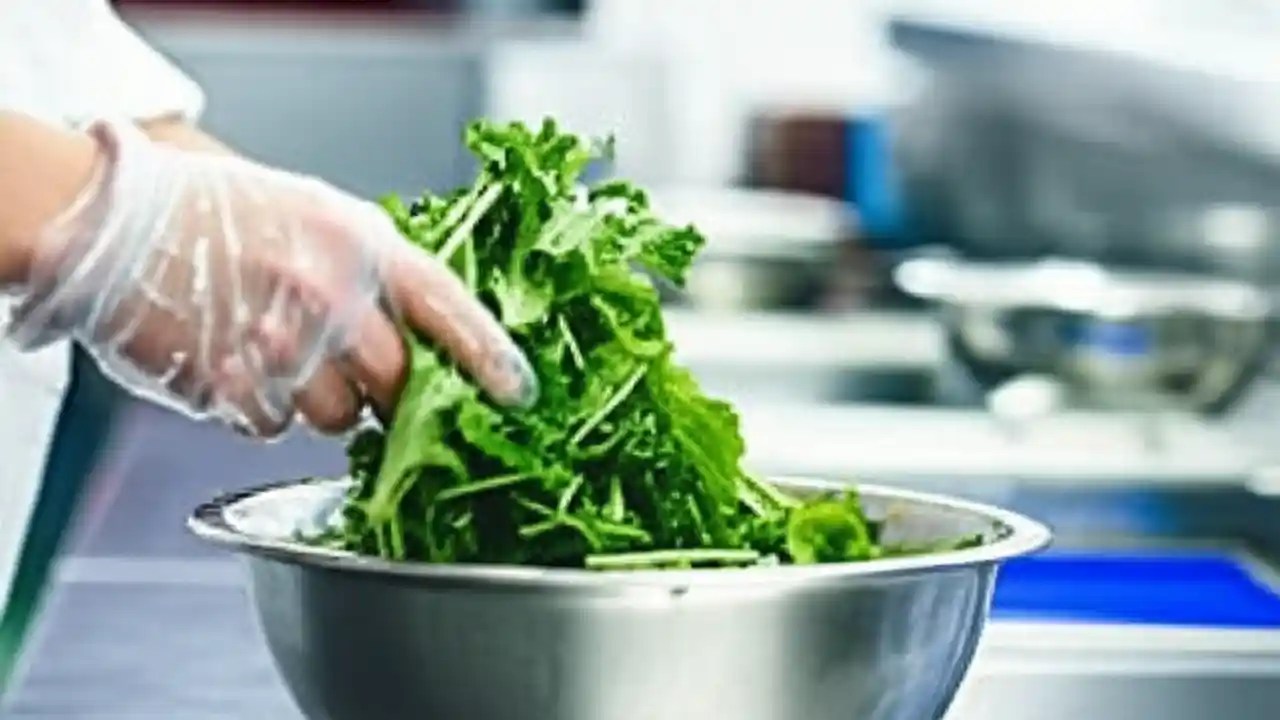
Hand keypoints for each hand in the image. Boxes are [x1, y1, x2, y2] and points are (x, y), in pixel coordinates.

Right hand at [7, 119, 535, 437]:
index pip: (450, 307)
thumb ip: (376, 270)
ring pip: (339, 418)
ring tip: (288, 359)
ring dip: (326, 405)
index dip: (492, 356)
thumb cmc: (221, 211)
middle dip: (396, 393)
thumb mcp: (317, 214)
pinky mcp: (229, 388)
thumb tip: (429, 332)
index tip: (520, 392)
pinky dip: (268, 412)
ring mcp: (278, 344)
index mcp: (360, 243)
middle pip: (400, 382)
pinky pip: (275, 429)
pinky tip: (245, 369)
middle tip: (374, 380)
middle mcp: (328, 294)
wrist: (113, 220)